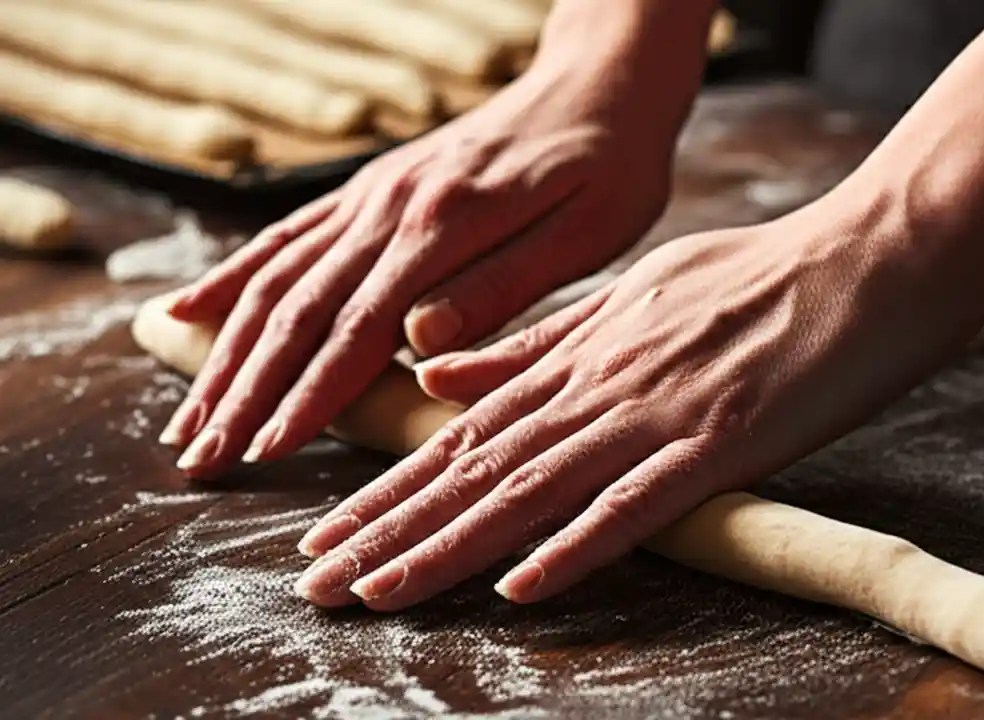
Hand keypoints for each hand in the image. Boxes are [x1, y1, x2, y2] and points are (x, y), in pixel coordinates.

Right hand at [157, 3, 711, 476]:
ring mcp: (374, 194)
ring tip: (189, 417)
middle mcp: (393, 206)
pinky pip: (287, 235)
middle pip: (297, 309)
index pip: (357, 328)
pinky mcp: (371, 189)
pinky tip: (188, 311)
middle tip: (202, 459)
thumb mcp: (587, 231)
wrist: (598, 84)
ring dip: (225, 350)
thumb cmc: (609, 167)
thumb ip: (501, 286)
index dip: (306, 395)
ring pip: (277, 276)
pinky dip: (232, 277)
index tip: (263, 452)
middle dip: (244, 390)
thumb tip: (419, 344)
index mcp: (446, 226)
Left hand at [290, 205, 983, 610]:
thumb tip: (442, 373)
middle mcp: (604, 384)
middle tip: (317, 583)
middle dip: (390, 528)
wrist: (872, 252)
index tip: (331, 534)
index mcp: (585, 352)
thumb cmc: (760, 276)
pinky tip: (521, 587)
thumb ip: (541, 341)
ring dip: (449, 545)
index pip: (467, 433)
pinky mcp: (725, 439)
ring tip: (377, 593)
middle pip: (478, 467)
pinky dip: (577, 545)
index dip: (392, 487)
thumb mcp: (635, 294)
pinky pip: (639, 501)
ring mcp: (661, 411)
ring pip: (534, 486)